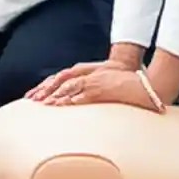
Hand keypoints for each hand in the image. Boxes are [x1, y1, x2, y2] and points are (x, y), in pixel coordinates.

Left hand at [38, 67, 158, 111]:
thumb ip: (92, 90)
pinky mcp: (102, 89)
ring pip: (69, 87)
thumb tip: (79, 101)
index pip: (63, 78)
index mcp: (89, 73)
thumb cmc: (128, 85)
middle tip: (32, 99)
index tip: (36, 94)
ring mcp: (95, 82)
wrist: (145, 83)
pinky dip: (71, 99)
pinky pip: (83, 94)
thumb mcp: (107, 83)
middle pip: (62, 81)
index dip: (48, 85)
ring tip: (43, 103)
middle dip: (46, 90)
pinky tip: (62, 105)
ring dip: (55, 95)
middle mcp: (90, 75)